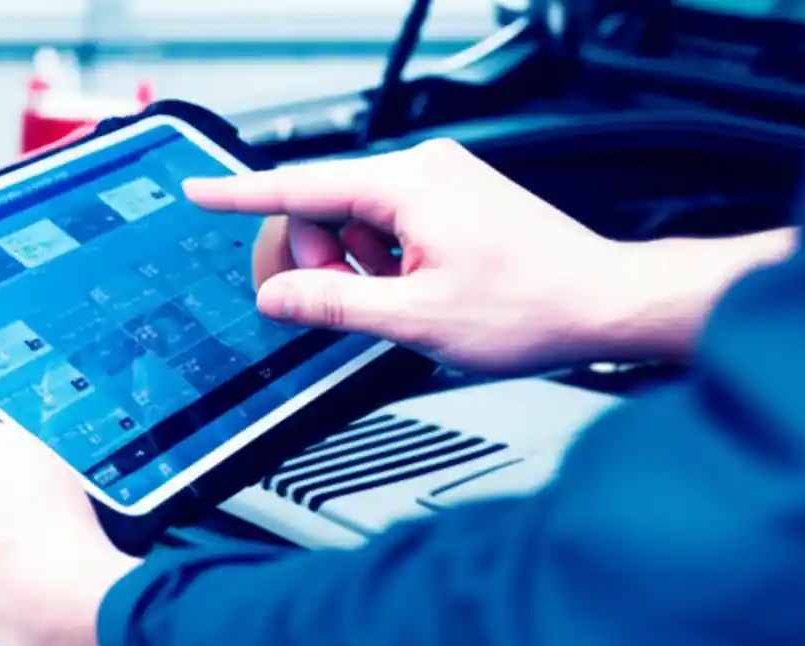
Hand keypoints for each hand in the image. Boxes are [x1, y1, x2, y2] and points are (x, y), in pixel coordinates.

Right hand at [187, 139, 636, 372]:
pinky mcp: (454, 202)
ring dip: (357, 265)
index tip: (201, 194)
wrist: (603, 303)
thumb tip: (278, 297)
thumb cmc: (533, 304)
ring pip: (357, 222)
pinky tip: (413, 290)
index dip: (243, 196)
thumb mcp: (416, 317)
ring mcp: (442, 183)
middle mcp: (425, 170)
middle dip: (321, 258)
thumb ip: (333, 305)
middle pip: (327, 209)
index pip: (302, 187)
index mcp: (409, 184)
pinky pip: (389, 226)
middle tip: (343, 304)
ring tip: (400, 302)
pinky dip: (383, 261)